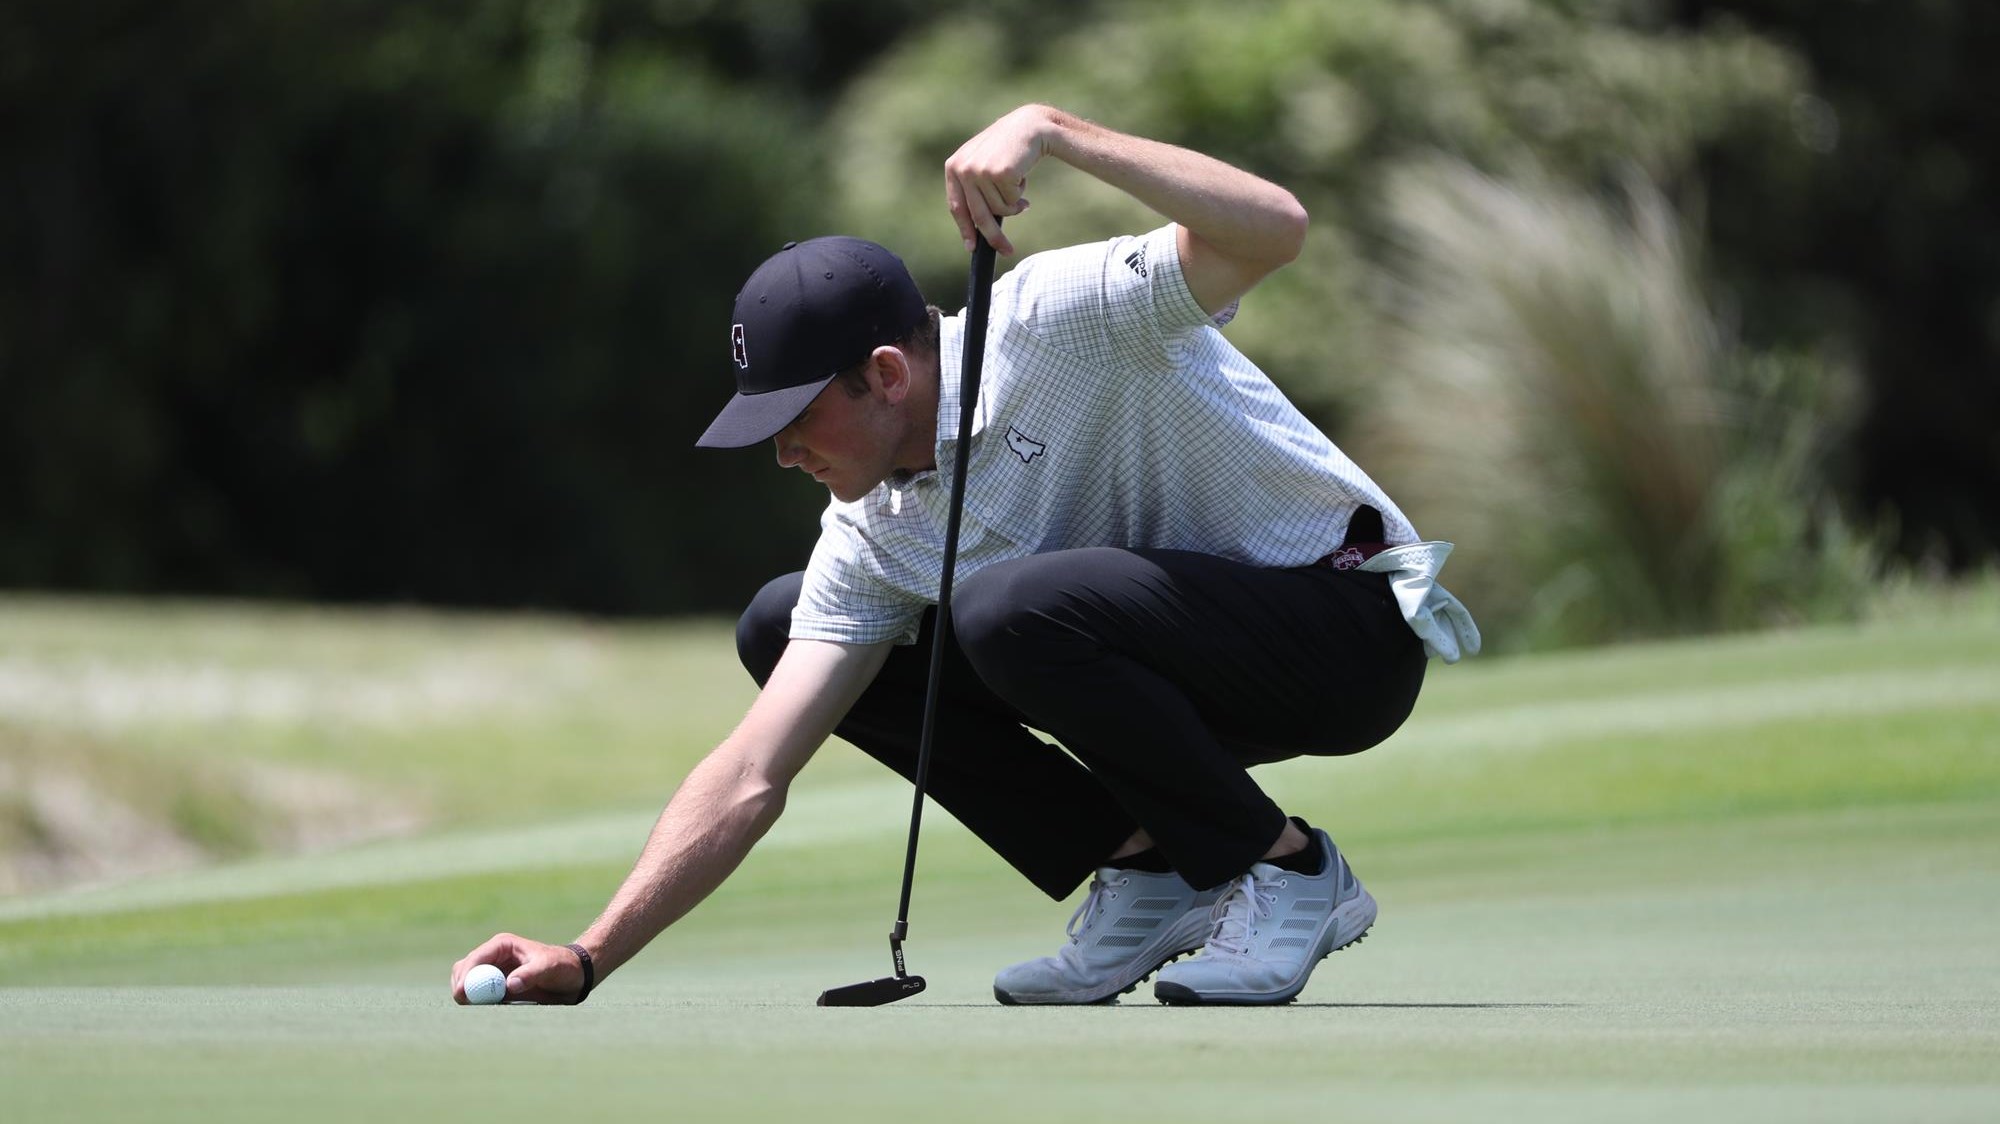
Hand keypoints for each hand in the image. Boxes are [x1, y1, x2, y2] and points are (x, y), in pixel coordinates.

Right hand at [450, 933, 585, 1004]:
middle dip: (461, 985)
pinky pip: (479, 995)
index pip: (476, 958)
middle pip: (465, 969)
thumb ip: (530, 974)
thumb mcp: (549, 967)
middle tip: (463, 1003)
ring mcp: (493, 972)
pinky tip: (483, 1011)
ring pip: (468, 982)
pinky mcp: (496, 987)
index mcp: (503, 945)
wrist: (573, 977)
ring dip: (467, 994)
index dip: (467, 975)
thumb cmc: (562, 966)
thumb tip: (509, 984)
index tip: (463, 993)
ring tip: (475, 1008)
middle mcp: (494, 956)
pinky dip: (476, 1003)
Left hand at [945, 105, 1051, 255]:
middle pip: (978, 215)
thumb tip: (978, 227)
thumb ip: (974, 188)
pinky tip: (1022, 177)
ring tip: (1018, 187)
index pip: (956, 206)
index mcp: (954, 167)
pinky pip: (1012, 201)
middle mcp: (963, 169)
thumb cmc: (1008, 149)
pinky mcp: (999, 173)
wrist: (1029, 126)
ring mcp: (980, 170)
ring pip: (999, 210)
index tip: (972, 248)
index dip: (966, 230)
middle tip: (1007, 250)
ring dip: (1013, 206)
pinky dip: (1020, 195)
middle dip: (994, 237)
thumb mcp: (983, 164)